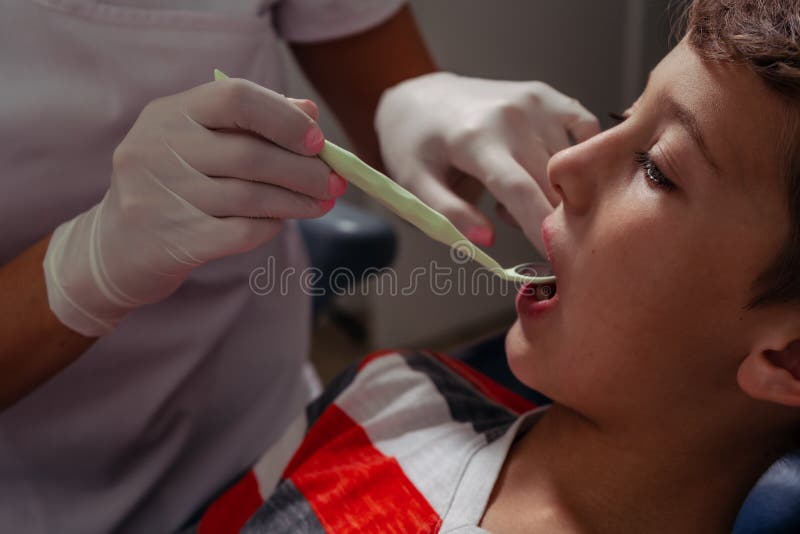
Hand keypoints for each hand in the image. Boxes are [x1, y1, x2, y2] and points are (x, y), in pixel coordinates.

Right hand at [43, 78, 346, 335]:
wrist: (114, 249)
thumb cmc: (172, 186)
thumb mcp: (197, 142)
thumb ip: (251, 123)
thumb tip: (309, 112)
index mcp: (168, 114)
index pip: (236, 98)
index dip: (285, 119)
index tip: (317, 142)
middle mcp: (157, 149)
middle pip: (251, 155)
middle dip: (305, 170)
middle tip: (335, 182)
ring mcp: (161, 197)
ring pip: (252, 197)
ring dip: (298, 201)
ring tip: (323, 203)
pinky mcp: (173, 241)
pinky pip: (241, 232)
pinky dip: (271, 227)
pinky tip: (282, 222)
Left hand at [375, 72, 599, 251]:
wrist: (421, 98)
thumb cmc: (415, 147)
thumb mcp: (416, 185)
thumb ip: (449, 215)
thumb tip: (487, 241)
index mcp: (475, 139)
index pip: (520, 191)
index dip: (539, 227)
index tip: (553, 259)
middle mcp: (511, 115)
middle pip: (549, 182)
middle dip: (544, 216)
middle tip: (508, 217)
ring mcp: (534, 101)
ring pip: (567, 164)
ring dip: (552, 192)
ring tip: (512, 190)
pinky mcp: (548, 96)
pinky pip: (587, 133)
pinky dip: (576, 161)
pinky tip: (544, 170)